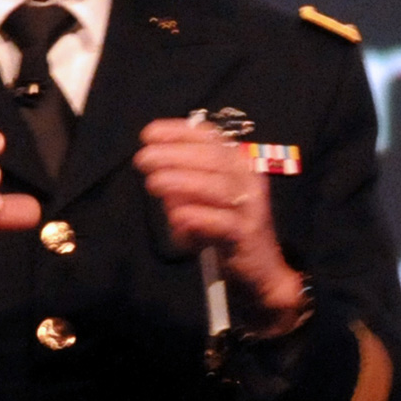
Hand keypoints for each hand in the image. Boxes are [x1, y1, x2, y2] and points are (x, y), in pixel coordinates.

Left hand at [136, 117, 307, 332]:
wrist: (259, 268)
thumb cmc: (223, 226)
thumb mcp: (201, 199)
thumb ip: (181, 182)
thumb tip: (153, 166)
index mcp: (238, 163)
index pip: (210, 138)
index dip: (179, 132)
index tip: (148, 134)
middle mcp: (248, 179)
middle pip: (212, 158)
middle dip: (174, 155)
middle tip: (142, 159)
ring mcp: (251, 206)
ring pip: (218, 187)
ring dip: (182, 182)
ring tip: (153, 184)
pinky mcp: (247, 234)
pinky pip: (222, 222)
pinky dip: (197, 217)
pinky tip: (177, 217)